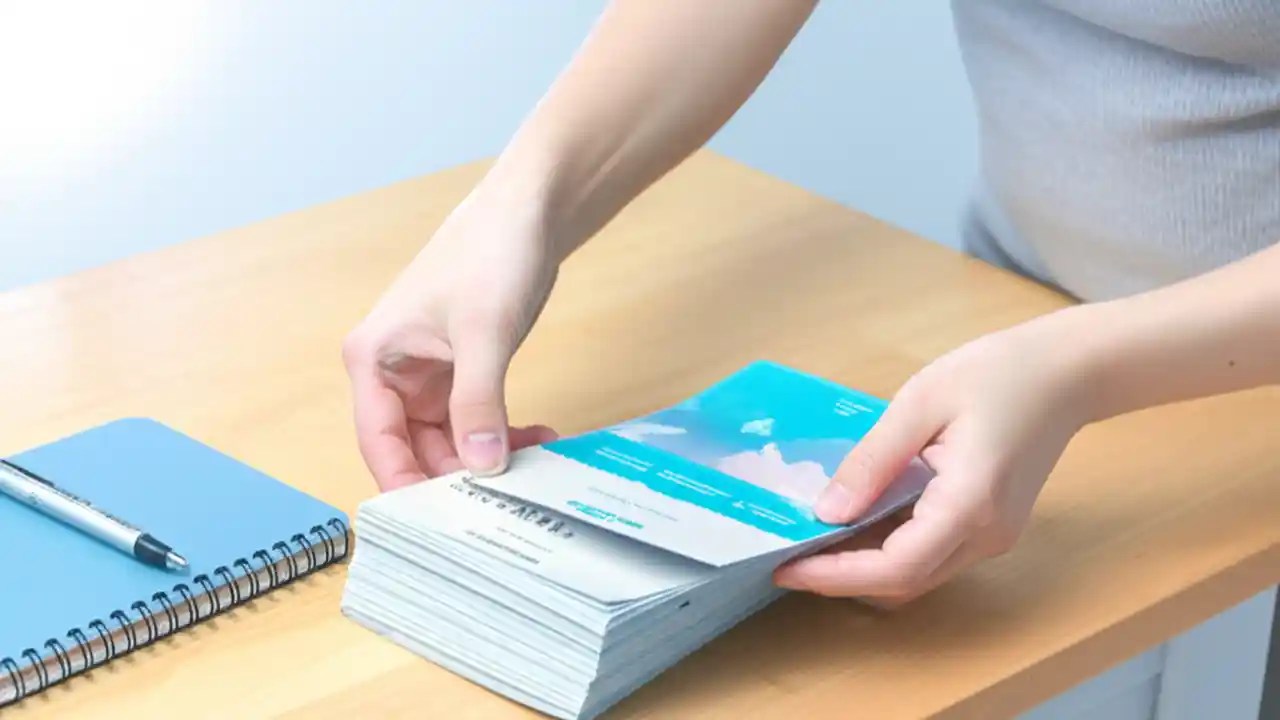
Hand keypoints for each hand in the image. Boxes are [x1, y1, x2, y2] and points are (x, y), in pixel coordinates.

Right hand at [342, 184, 559, 491]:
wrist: (530, 210)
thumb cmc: (491, 253)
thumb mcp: (484, 333)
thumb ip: (479, 402)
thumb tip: (479, 465)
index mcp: (373, 359)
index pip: (378, 443)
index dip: (407, 486)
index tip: (442, 521)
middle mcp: (392, 371)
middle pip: (414, 450)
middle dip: (458, 475)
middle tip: (504, 498)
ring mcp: (429, 373)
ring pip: (449, 440)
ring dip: (486, 457)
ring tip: (532, 465)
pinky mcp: (462, 369)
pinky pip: (475, 420)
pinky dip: (501, 434)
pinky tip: (537, 437)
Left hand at [774, 307, 1097, 605]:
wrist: (1068, 373)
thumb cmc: (999, 373)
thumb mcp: (921, 402)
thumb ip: (873, 460)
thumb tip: (826, 511)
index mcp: (970, 503)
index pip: (895, 566)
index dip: (836, 575)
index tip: (786, 567)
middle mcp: (986, 535)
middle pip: (904, 582)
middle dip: (841, 577)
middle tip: (786, 556)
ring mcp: (993, 537)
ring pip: (917, 575)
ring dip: (863, 567)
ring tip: (810, 541)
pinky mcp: (991, 528)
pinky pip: (931, 555)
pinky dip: (888, 550)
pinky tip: (854, 524)